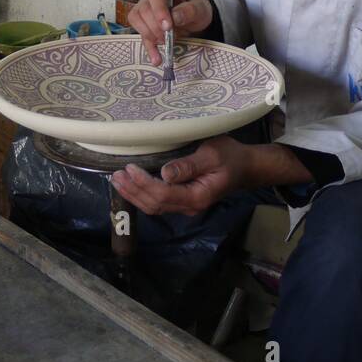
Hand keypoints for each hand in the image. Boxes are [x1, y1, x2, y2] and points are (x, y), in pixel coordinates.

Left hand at [110, 135, 254, 216]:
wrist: (246, 167)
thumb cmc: (230, 156)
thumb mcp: (212, 154)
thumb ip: (188, 165)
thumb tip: (165, 173)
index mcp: (197, 196)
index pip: (163, 194)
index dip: (143, 183)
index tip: (130, 168)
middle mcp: (189, 207)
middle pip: (154, 204)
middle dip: (133, 190)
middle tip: (116, 175)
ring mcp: (185, 206)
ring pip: (153, 206)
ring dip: (133, 194)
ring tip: (117, 180)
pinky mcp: (182, 201)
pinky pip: (158, 203)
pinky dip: (141, 195)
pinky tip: (130, 185)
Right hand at [128, 0, 213, 65]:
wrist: (196, 18)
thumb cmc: (197, 8)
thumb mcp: (200, 8)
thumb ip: (189, 10)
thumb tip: (175, 17)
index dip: (158, 9)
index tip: (167, 26)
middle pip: (144, 8)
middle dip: (155, 26)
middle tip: (169, 37)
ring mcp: (145, 8)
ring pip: (136, 19)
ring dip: (150, 35)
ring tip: (165, 43)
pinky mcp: (144, 23)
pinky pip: (140, 34)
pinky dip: (149, 48)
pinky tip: (156, 59)